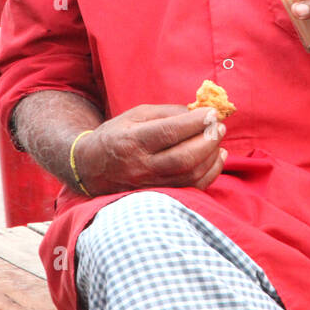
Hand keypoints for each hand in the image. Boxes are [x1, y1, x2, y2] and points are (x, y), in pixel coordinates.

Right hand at [74, 102, 227, 196]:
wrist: (90, 169)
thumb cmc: (116, 136)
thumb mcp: (134, 116)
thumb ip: (166, 113)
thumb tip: (198, 113)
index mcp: (132, 141)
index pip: (169, 132)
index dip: (195, 122)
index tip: (211, 112)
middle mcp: (140, 167)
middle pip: (183, 157)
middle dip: (208, 140)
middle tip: (219, 126)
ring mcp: (150, 186)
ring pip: (190, 175)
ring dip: (212, 156)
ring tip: (218, 139)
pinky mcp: (159, 197)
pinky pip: (191, 189)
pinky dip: (210, 173)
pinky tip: (216, 157)